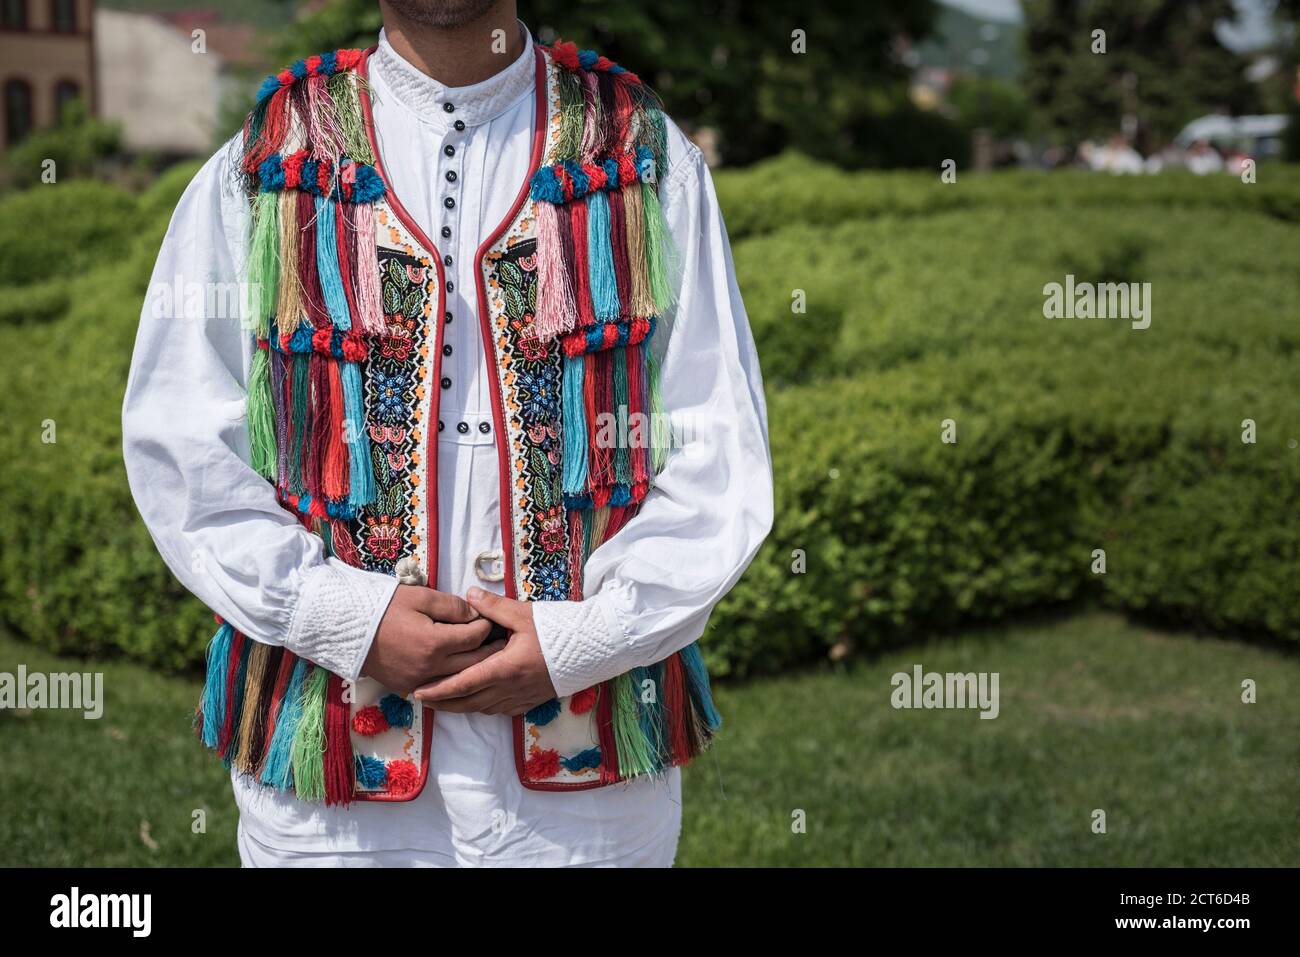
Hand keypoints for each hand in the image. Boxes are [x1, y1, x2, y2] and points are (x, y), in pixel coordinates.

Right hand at [361, 585, 500, 695]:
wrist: (347, 629)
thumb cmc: (384, 608)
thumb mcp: (420, 597)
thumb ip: (451, 606)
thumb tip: (475, 613)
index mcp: (435, 642)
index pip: (475, 637)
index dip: (487, 626)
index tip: (492, 618)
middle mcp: (430, 667)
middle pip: (473, 663)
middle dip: (491, 651)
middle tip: (502, 642)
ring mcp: (419, 682)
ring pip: (459, 680)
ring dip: (476, 669)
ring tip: (488, 657)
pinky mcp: (408, 688)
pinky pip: (440, 688)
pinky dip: (454, 681)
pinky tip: (461, 671)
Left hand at [413, 587, 557, 715]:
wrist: (592, 649)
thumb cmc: (558, 631)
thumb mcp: (524, 614)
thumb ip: (494, 607)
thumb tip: (469, 595)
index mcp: (505, 668)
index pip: (464, 684)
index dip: (439, 690)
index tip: (420, 692)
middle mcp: (510, 688)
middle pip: (469, 703)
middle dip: (443, 704)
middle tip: (423, 699)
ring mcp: (522, 698)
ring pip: (483, 709)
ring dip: (461, 707)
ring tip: (443, 701)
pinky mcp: (531, 701)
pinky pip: (500, 711)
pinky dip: (483, 708)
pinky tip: (477, 701)